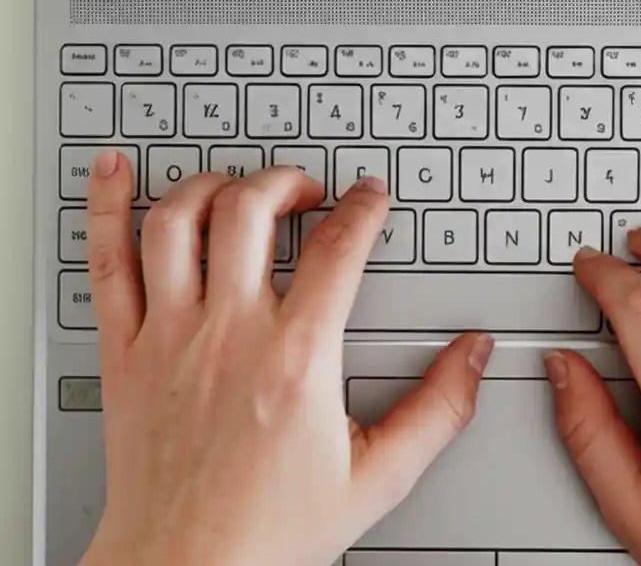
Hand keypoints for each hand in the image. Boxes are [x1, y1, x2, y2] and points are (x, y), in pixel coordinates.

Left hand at [79, 151, 492, 565]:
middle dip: (287, 182)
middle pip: (252, 210)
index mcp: (296, 359)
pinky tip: (117, 173)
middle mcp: (228, 335)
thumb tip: (473, 357)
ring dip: (213, 185)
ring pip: (179, 220)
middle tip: (306, 192)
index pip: (338, 249)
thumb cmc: (268, 532)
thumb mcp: (378, 476)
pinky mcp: (123, 353)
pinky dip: (108, 207)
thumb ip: (438, 409)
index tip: (369, 199)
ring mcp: (168, 337)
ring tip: (238, 188)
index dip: (363, 209)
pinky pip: (106, 263)